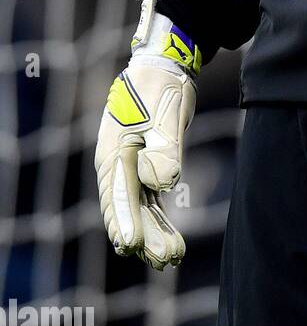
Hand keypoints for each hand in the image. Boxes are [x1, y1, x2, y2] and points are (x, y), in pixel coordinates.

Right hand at [94, 0, 200, 269]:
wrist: (165, 65)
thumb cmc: (162, 85)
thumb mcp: (165, 112)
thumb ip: (164, 147)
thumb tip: (162, 183)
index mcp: (115, 150)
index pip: (117, 191)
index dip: (123, 219)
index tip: (131, 244)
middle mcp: (118, 164)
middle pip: (128, 207)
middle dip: (143, 235)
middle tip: (162, 260)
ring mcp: (131, 168)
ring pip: (140, 209)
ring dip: (154, 234)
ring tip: (172, 259)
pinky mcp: (147, 168)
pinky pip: (150, 203)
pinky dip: (160, 222)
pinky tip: (172, 244)